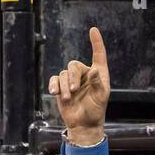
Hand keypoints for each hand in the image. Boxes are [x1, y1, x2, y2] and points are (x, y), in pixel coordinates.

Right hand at [47, 26, 109, 143]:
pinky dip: (54, 85)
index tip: (93, 30)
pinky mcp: (61, 87)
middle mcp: (85, 74)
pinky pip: (54, 80)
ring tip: (67, 99)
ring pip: (63, 74)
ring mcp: (72, 81)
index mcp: (98, 74)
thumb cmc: (95, 111)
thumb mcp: (100, 98)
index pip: (98, 55)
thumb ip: (98, 84)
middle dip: (72, 77)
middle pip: (74, 65)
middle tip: (73, 91)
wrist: (83, 125)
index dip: (96, 42)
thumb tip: (94, 70)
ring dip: (64, 87)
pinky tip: (55, 93)